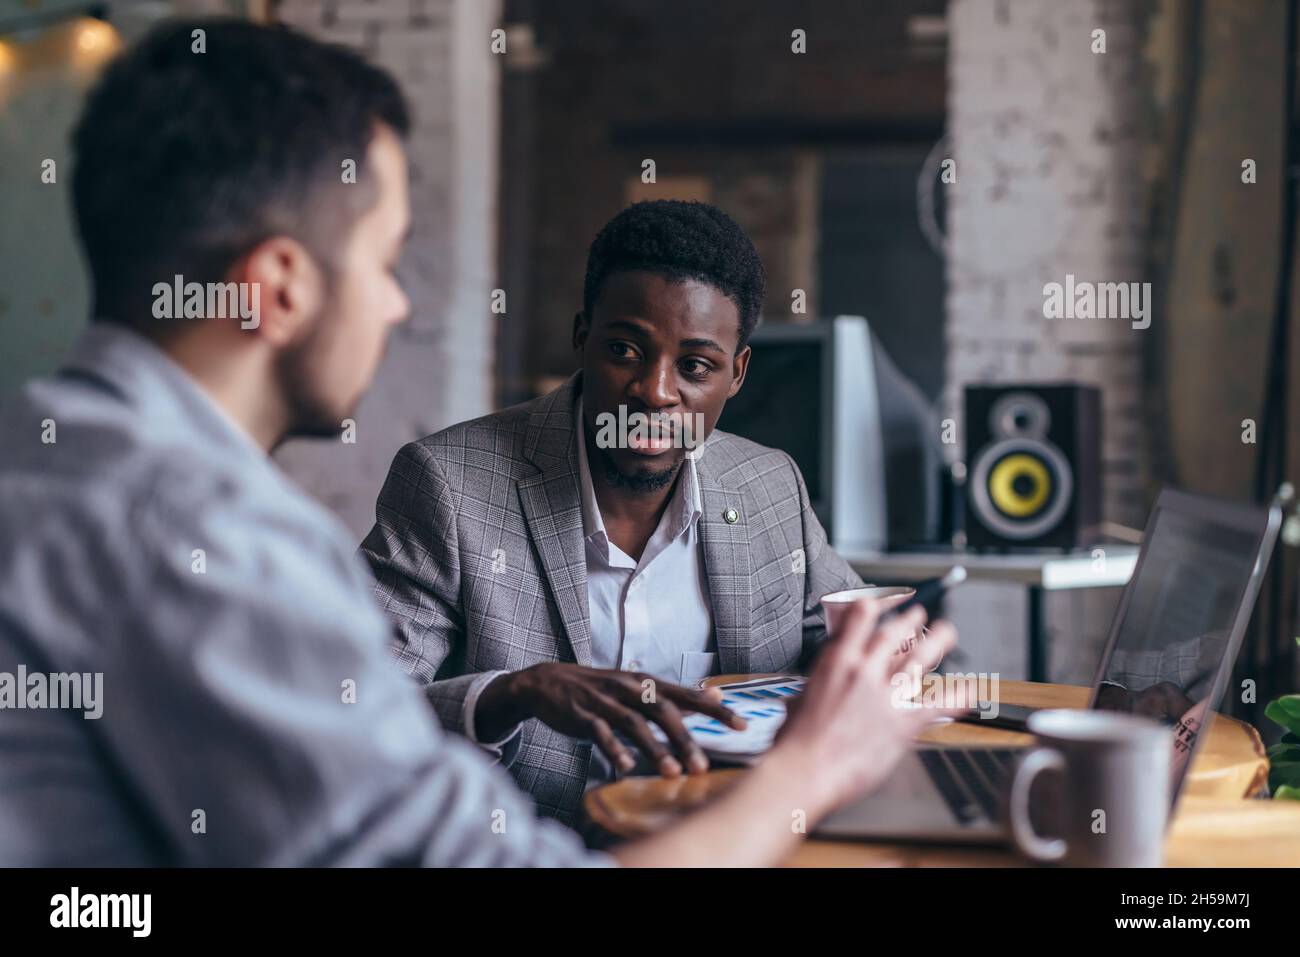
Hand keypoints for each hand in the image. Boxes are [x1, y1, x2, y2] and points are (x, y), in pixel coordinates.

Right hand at [477, 663, 743, 776]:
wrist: (547, 681)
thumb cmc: (601, 688)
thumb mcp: (638, 684)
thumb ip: (675, 694)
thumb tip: (714, 695)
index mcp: (647, 682)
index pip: (688, 695)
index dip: (715, 710)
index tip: (742, 725)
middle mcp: (629, 688)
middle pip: (663, 711)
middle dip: (685, 739)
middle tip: (702, 766)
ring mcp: (605, 701)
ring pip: (634, 724)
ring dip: (654, 749)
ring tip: (672, 772)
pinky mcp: (582, 715)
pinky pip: (599, 733)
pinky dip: (613, 749)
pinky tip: (625, 767)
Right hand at [769, 598, 959, 820]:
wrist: (806, 768)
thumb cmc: (796, 741)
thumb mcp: (801, 698)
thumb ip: (818, 688)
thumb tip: (815, 692)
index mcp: (836, 661)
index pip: (861, 618)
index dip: (876, 604)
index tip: (883, 600)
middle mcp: (864, 671)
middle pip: (895, 634)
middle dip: (910, 620)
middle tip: (920, 614)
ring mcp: (886, 695)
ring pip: (920, 658)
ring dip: (937, 642)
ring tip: (947, 632)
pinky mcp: (903, 721)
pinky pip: (938, 703)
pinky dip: (957, 695)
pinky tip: (969, 689)